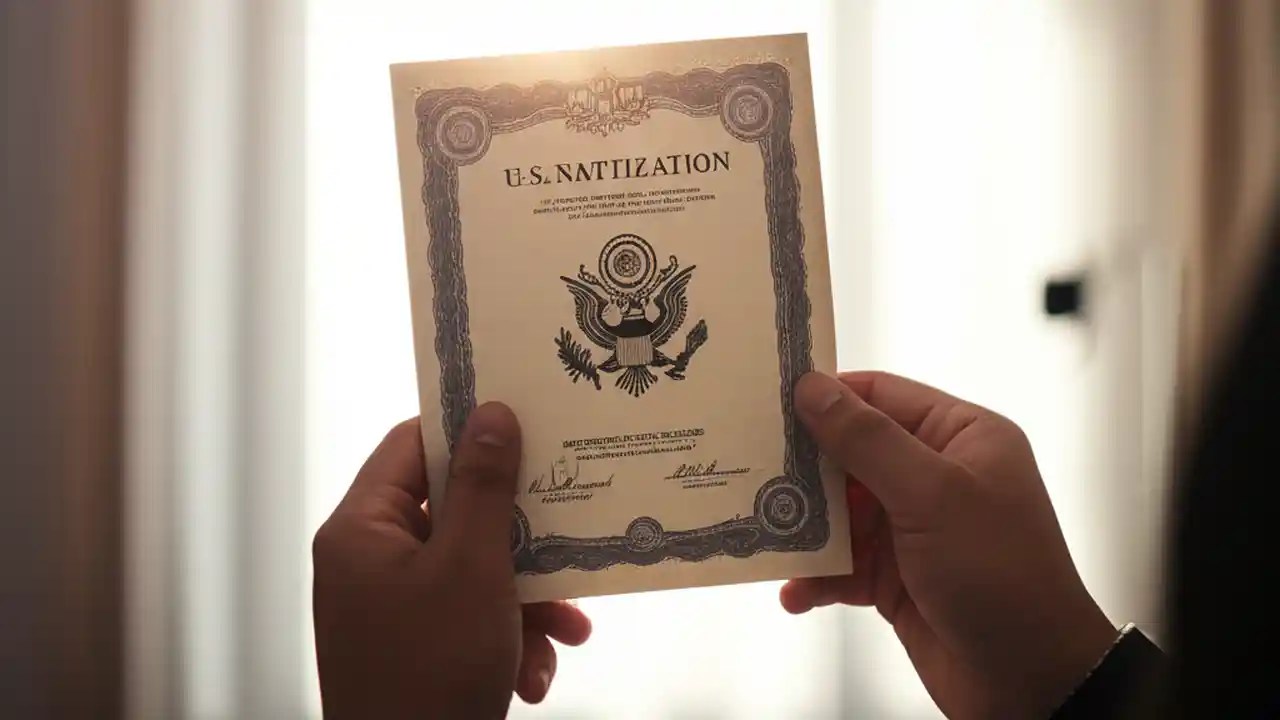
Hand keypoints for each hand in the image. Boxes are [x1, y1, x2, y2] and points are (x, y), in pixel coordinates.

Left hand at [312, 404, 590, 718]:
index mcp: (361, 530)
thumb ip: (485, 487)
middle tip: (567, 530)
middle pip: (454, 513)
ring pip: (473, 570)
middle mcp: (369, 562)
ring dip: (527, 599)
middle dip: (519, 539)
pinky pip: (470, 617)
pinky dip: (509, 639)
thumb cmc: (430, 673)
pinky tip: (534, 674)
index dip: (467, 432)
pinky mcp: (415, 648)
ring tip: (565, 629)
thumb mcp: (471, 569)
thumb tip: (492, 413)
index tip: (527, 424)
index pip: (412, 447)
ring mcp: (391, 608)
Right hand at [784, 372, 1114, 719]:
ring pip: (841, 513)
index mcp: (962, 437)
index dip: (828, 395)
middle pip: (851, 454)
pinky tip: (795, 592)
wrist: (1031, 683)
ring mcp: (915, 529)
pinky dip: (818, 578)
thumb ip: (868, 440)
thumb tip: (813, 387)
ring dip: (806, 530)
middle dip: (804, 469)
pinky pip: (843, 565)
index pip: (882, 395)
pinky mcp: (897, 578)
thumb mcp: (933, 496)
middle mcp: (938, 476)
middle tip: (750, 468)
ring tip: (764, 537)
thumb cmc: (1001, 576)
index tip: (768, 399)